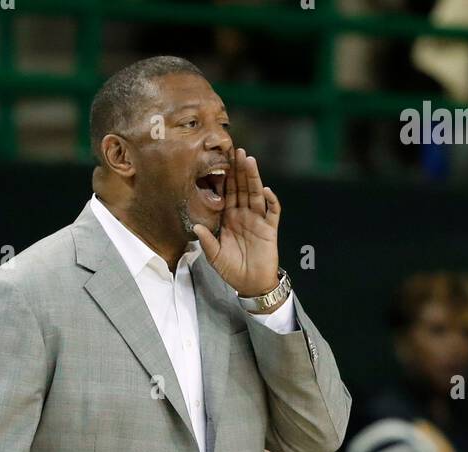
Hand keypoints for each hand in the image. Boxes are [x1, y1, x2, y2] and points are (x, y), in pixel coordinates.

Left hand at [192, 147, 279, 298]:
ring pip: (255, 194)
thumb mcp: (214, 256)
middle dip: (240, 170)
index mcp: (229, 218)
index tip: (221, 161)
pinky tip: (265, 190)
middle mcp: (243, 215)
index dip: (225, 178)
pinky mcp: (270, 228)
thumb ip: (207, 241)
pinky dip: (271, 200)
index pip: (227, 193)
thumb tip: (195, 226)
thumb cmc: (232, 270)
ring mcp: (258, 220)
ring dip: (253, 177)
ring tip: (250, 160)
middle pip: (242, 188)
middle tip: (237, 150)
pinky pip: (272, 211)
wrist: (251, 284)